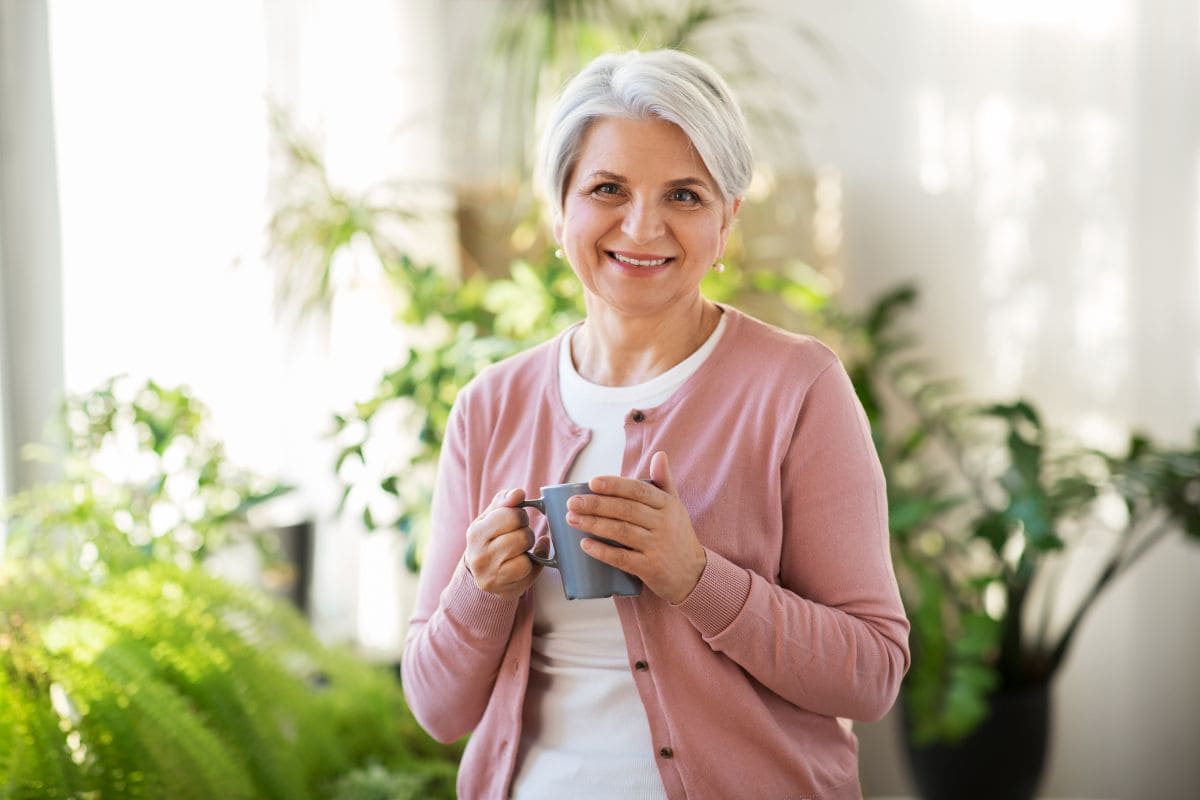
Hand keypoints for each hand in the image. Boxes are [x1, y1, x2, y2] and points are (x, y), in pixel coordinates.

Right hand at [464, 488, 542, 598]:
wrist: (479, 572)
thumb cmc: (489, 539)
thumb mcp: (490, 517)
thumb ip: (504, 501)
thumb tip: (518, 493)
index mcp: (475, 533)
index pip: (510, 516)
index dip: (520, 515)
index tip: (517, 519)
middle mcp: (480, 557)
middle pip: (521, 537)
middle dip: (526, 533)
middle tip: (520, 535)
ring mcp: (492, 576)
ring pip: (526, 559)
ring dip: (529, 551)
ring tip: (521, 549)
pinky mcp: (506, 590)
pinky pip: (531, 573)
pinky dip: (533, 565)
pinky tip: (526, 561)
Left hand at [566, 451, 706, 603]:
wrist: (693, 574)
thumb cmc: (678, 536)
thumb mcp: (676, 506)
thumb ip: (665, 481)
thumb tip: (659, 454)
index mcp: (667, 505)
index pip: (638, 490)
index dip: (614, 485)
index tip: (592, 483)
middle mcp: (663, 524)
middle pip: (625, 510)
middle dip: (596, 505)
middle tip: (572, 503)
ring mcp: (657, 546)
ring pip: (621, 532)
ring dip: (594, 524)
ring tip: (572, 519)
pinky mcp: (650, 568)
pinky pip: (622, 558)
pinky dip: (602, 551)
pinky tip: (585, 544)